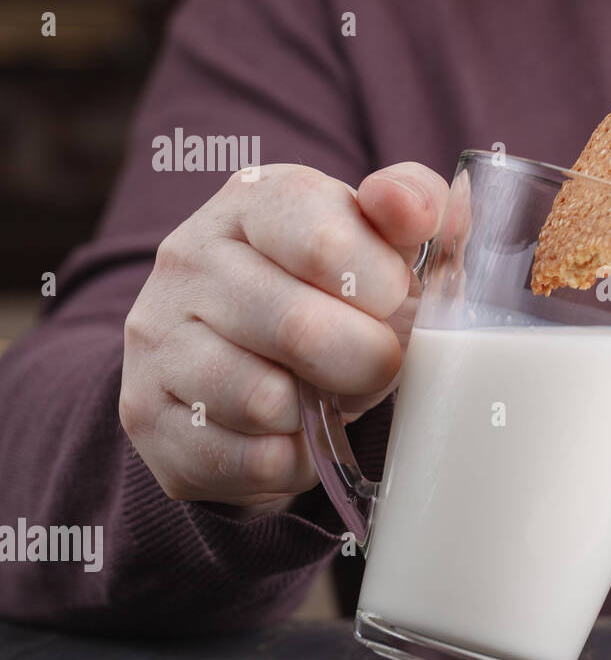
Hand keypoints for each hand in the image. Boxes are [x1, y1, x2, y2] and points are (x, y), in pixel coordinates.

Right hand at [119, 163, 446, 508]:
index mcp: (253, 200)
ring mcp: (156, 337)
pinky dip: (293, 458)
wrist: (253, 359)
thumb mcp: (383, 237)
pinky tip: (290, 430)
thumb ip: (414, 205)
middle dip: (366, 361)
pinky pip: (252, 459)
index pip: (325, 244)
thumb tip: (409, 207)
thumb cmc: (338, 292)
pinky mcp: (148, 415)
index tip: (393, 299)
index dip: (384, 288)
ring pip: (266, 401)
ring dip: (321, 411)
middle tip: (377, 362)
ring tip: (324, 391)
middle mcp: (188, 258)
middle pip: (300, 329)